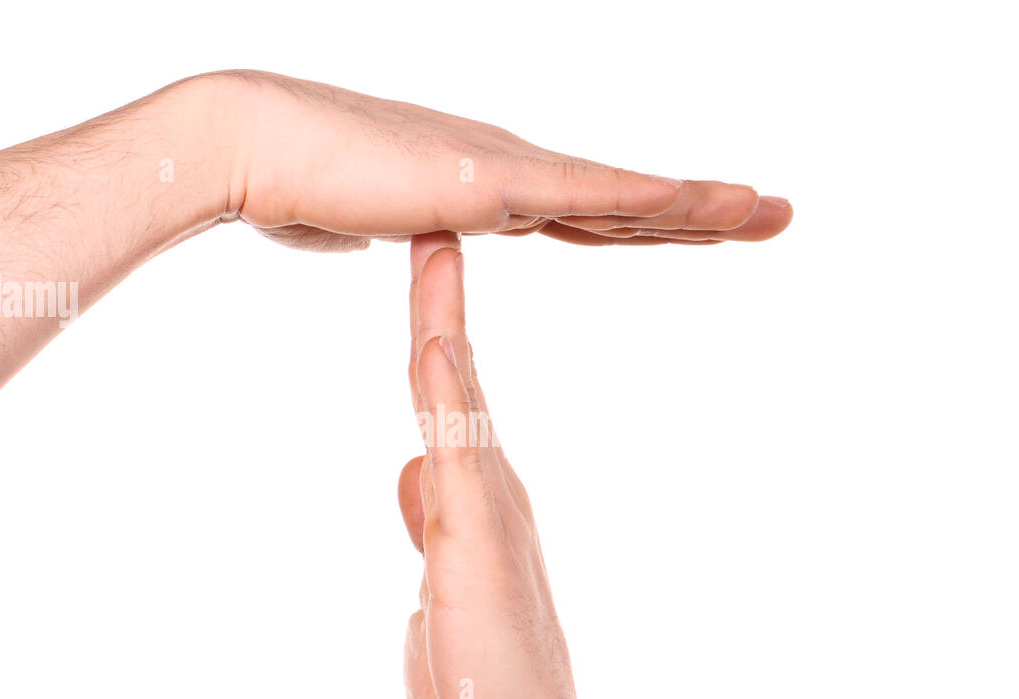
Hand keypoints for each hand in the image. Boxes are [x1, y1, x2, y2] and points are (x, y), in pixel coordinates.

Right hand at [220, 71, 791, 251]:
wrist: (248, 145)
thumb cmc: (288, 183)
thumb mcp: (353, 221)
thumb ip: (383, 227)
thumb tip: (378, 233)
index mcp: (486, 189)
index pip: (585, 214)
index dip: (643, 223)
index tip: (694, 229)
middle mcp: (511, 172)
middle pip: (623, 200)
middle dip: (699, 210)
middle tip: (769, 211)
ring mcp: (506, 172)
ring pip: (625, 192)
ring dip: (702, 203)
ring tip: (771, 209)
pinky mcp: (491, 181)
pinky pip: (593, 194)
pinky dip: (656, 198)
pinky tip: (715, 204)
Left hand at [398, 233, 597, 698]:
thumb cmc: (480, 671)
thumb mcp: (444, 577)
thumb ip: (434, 517)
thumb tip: (416, 468)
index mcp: (478, 493)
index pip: (448, 390)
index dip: (437, 318)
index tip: (426, 252)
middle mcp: (491, 488)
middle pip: (455, 375)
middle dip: (444, 290)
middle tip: (439, 208)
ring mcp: (489, 511)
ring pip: (461, 400)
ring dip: (446, 319)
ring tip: (439, 237)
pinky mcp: (479, 545)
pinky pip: (462, 456)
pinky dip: (451, 398)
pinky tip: (438, 346)